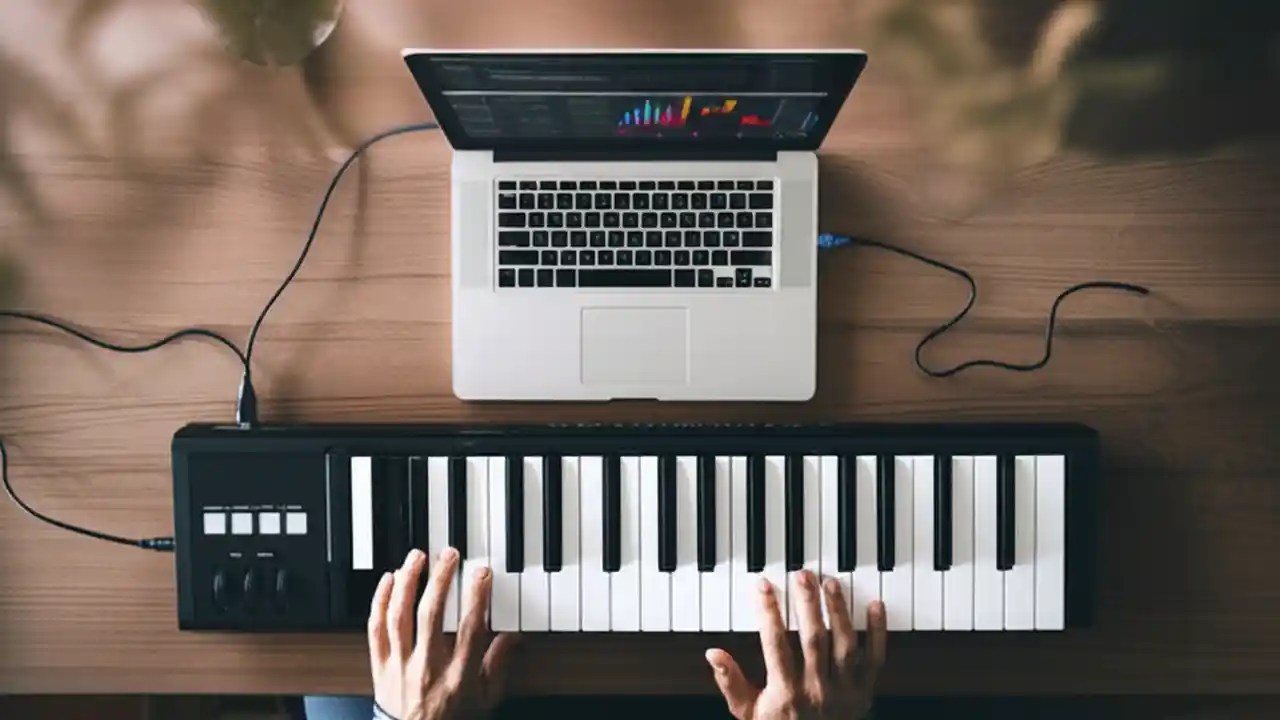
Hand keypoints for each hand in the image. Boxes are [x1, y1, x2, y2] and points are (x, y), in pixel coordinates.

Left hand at [367, 548, 517, 719]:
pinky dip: (380, 601)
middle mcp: (428, 668)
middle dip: (441, 579)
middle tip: (449, 554)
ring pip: (400, 616)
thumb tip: (514, 636)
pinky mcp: (381, 666)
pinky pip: (376, 629)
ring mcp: (401, 666)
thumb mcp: (486, 699)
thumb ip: (499, 665)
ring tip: (417, 557)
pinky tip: (389, 580)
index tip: (482, 573)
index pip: (470, 629)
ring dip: (409, 581)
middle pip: (431, 615)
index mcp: (458, 677)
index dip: (477, 597)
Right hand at [705, 571, 886, 719]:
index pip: (775, 645)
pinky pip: (875, 658)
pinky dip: (878, 632)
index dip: (769, 613)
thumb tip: (713, 654)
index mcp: (786, 693)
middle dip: (808, 604)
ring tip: (830, 583)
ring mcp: (844, 690)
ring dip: (838, 612)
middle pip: (814, 639)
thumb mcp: (748, 713)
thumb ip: (731, 682)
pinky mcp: (864, 691)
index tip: (764, 586)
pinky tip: (875, 605)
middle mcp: (816, 689)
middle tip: (802, 575)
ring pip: (844, 645)